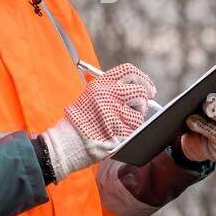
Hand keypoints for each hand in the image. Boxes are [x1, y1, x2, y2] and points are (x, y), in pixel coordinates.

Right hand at [39, 63, 156, 178]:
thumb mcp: (91, 96)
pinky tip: (114, 136)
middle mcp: (108, 95)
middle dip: (143, 102)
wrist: (66, 143)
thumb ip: (113, 90)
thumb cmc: (79, 121)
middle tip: (140, 109)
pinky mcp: (119, 131)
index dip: (143, 80)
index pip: (129, 72)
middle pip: (140, 92)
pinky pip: (134, 131)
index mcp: (101, 84)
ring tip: (116, 126)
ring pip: (139, 115)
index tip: (148, 89)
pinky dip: (128, 135)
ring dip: (133, 122)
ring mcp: (115, 113)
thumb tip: (141, 92)